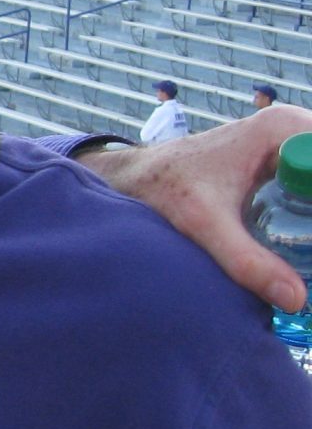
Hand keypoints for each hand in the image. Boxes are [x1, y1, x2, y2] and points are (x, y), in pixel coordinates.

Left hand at [81, 107, 311, 309]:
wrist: (133, 176)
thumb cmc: (162, 188)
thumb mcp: (204, 224)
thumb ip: (246, 260)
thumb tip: (297, 299)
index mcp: (284, 129)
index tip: (306, 238)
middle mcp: (293, 129)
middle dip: (309, 217)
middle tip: (302, 252)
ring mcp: (289, 143)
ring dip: (305, 222)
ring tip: (299, 255)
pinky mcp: (282, 162)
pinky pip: (307, 185)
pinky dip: (303, 214)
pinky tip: (298, 248)